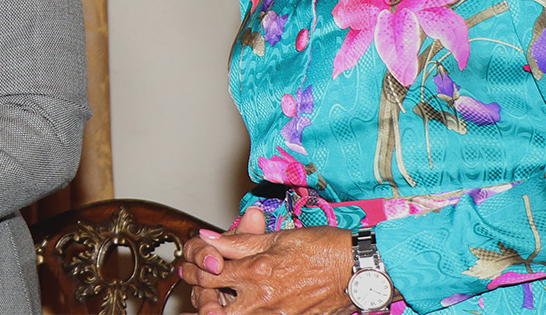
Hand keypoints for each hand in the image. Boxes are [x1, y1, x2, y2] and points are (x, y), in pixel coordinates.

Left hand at [180, 213, 357, 314]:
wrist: (357, 269)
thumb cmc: (322, 247)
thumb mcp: (278, 237)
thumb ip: (239, 241)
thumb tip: (208, 237)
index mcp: (256, 270)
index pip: (210, 274)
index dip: (194, 270)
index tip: (188, 267)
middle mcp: (262, 298)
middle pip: (215, 305)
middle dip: (200, 298)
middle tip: (194, 290)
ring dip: (222, 310)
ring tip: (214, 305)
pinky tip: (247, 309)